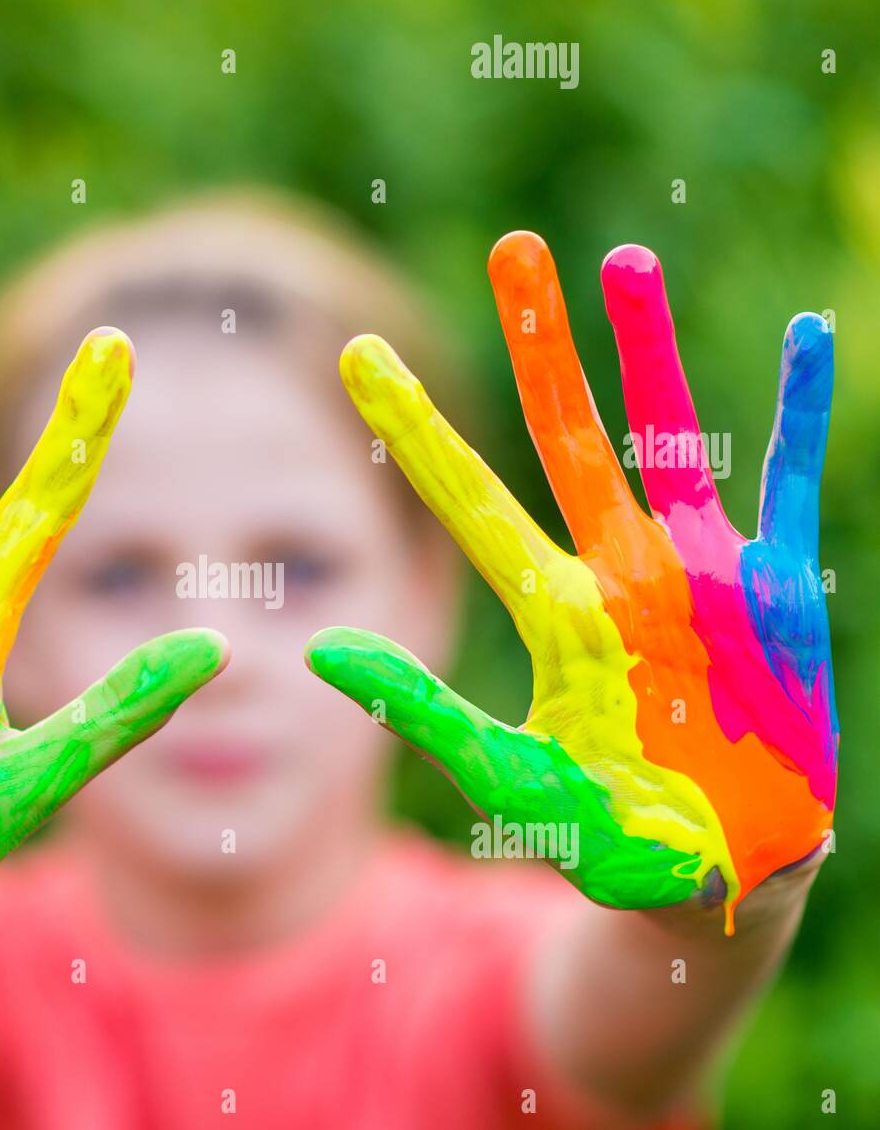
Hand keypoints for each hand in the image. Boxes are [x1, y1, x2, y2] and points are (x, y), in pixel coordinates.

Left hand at [306, 231, 835, 932]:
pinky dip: (800, 413)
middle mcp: (616, 573)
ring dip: (650, 350)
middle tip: (509, 247)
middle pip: (566, 434)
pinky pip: (790, 482)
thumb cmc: (608, 841)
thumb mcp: (508, 779)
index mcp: (550, 611)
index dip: (413, 427)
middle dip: (540, 344)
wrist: (718, 882)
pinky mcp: (777, 592)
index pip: (466, 497)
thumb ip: (420, 714)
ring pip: (667, 436)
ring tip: (622, 260)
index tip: (356, 354)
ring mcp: (697, 574)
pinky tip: (810, 334)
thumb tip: (318, 650)